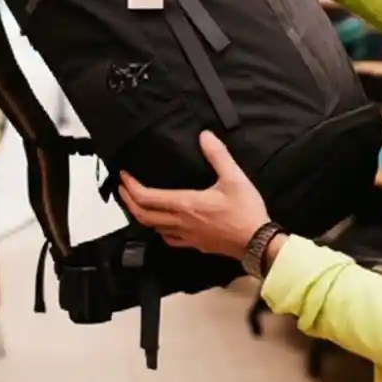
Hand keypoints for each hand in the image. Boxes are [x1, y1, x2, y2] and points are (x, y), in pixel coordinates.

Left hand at [119, 131, 270, 261]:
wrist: (257, 242)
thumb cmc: (246, 213)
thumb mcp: (234, 178)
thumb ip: (218, 155)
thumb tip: (205, 136)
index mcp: (186, 204)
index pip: (147, 197)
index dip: (131, 187)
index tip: (124, 176)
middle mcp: (181, 222)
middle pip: (143, 215)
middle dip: (128, 201)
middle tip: (123, 189)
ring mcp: (187, 236)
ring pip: (153, 228)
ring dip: (140, 215)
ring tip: (137, 203)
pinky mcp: (195, 244)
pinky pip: (169, 239)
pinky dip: (158, 230)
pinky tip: (162, 226)